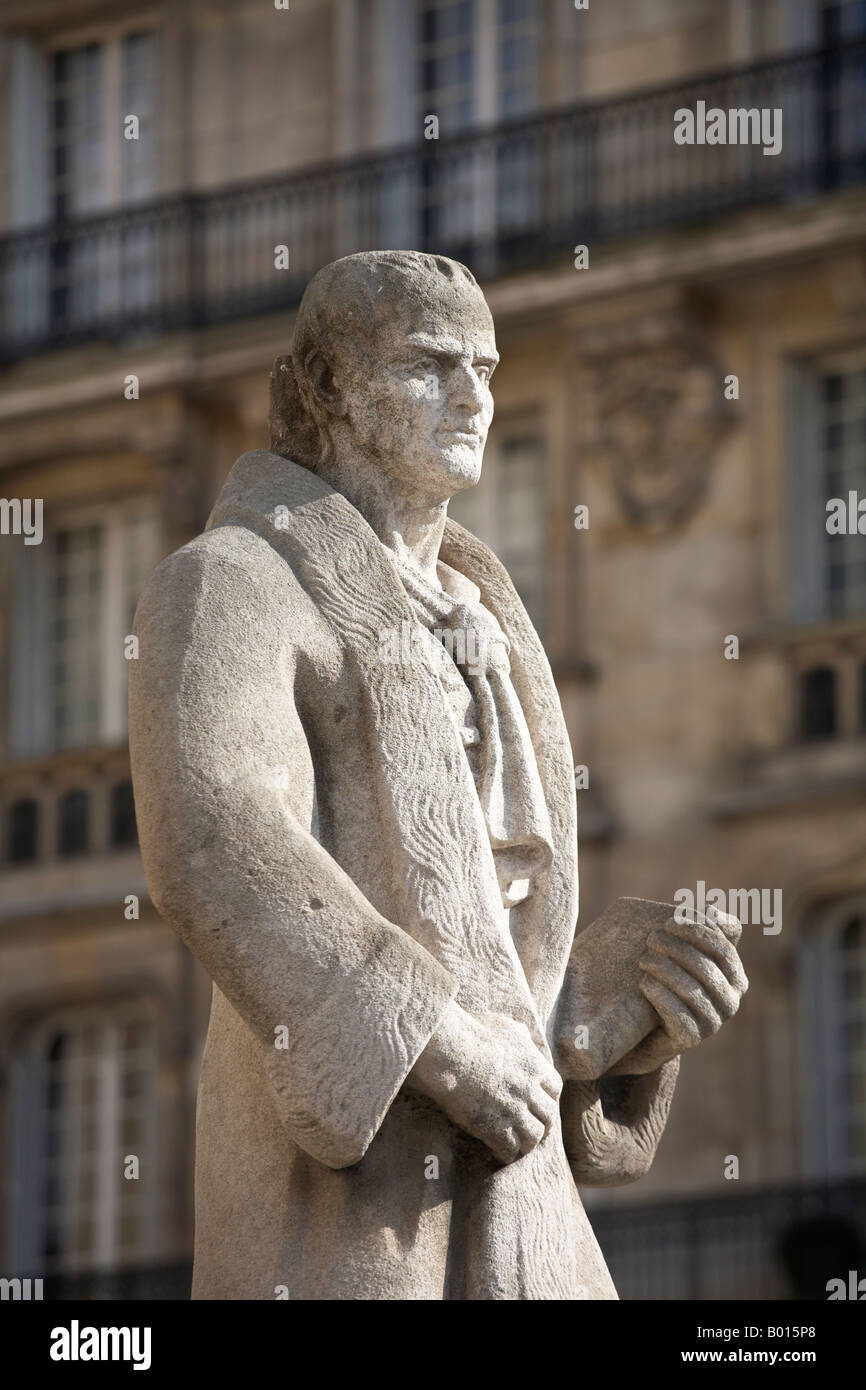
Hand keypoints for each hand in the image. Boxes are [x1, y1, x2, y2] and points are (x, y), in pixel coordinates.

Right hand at [409, 1000, 561, 1164]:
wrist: (450, 1052)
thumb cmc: (473, 1033)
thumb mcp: (505, 1026)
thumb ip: (521, 1035)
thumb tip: (527, 1037)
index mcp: (534, 1067)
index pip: (555, 1088)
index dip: (549, 1097)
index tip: (542, 1101)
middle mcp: (529, 1091)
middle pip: (549, 1116)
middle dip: (544, 1123)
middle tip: (537, 1129)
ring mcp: (513, 1110)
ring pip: (534, 1136)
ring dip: (529, 1142)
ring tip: (521, 1147)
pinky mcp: (494, 1127)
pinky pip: (510, 1148)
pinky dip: (508, 1153)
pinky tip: (500, 1153)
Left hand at [613, 907, 747, 1073]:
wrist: (648, 1027)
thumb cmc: (670, 981)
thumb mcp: (686, 955)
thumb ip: (702, 931)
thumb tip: (713, 909)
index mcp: (735, 976)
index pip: (724, 946)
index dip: (698, 930)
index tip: (669, 921)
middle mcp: (731, 1001)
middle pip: (707, 967)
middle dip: (678, 948)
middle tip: (651, 938)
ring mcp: (713, 1022)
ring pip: (693, 990)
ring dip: (665, 970)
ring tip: (643, 959)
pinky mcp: (691, 1038)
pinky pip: (679, 1015)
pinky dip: (661, 995)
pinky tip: (644, 982)